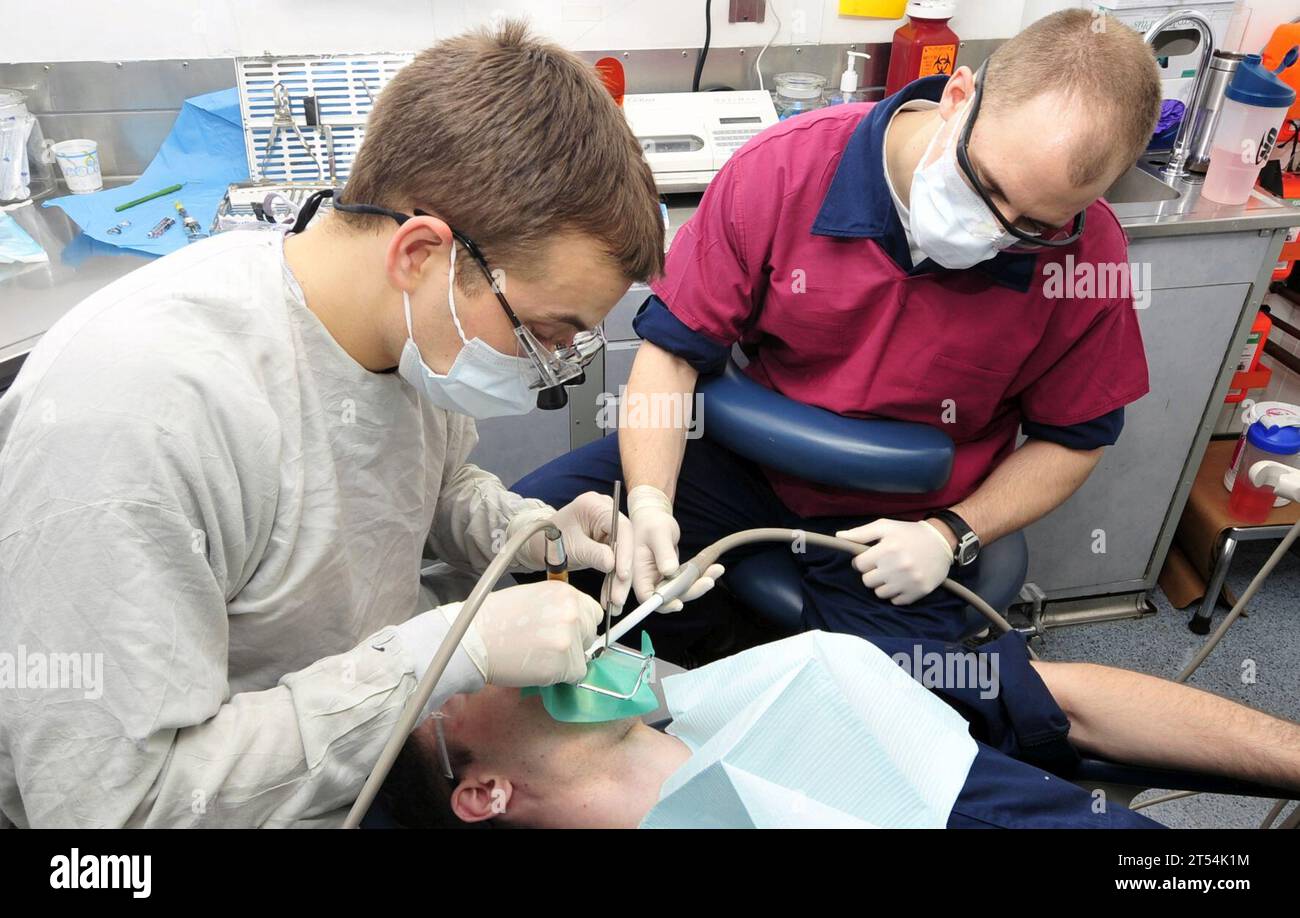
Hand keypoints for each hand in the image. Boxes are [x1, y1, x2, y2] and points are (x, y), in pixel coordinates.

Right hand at [469, 581, 602, 685]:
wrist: (474, 640)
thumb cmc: (494, 619)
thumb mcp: (532, 596)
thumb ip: (558, 606)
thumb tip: (575, 621)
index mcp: (565, 592)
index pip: (593, 612)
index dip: (580, 624)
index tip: (567, 631)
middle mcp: (571, 612)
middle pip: (590, 634)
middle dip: (574, 642)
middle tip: (546, 645)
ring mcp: (569, 638)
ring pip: (582, 658)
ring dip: (564, 661)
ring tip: (536, 655)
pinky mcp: (563, 664)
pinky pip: (575, 676)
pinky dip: (559, 676)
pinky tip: (537, 666)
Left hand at [522, 492, 633, 606]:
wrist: (537, 544)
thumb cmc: (549, 540)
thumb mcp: (571, 548)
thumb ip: (593, 554)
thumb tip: (613, 565)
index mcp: (595, 505)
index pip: (621, 527)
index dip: (625, 551)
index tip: (623, 574)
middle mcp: (606, 512)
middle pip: (625, 543)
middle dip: (623, 572)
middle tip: (619, 596)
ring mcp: (608, 526)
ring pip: (622, 554)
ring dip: (619, 580)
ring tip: (615, 601)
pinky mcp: (607, 540)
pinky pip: (616, 560)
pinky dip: (613, 578)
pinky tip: (611, 596)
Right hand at [627, 485, 721, 611]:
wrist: (654, 518)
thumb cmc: (652, 523)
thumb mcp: (658, 533)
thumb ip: (663, 552)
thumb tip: (670, 571)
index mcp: (638, 572)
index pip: (646, 597)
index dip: (661, 604)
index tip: (679, 603)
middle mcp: (649, 579)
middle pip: (668, 597)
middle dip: (690, 591)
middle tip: (709, 581)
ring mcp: (661, 579)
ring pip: (681, 591)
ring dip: (700, 584)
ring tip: (717, 570)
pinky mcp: (672, 576)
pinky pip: (687, 582)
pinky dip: (701, 576)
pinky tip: (714, 567)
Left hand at [835, 518, 954, 605]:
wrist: (942, 541)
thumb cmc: (909, 533)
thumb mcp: (885, 526)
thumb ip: (861, 533)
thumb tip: (838, 537)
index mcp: (887, 549)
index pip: (859, 565)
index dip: (862, 561)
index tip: (870, 557)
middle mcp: (898, 567)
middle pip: (867, 581)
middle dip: (872, 573)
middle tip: (882, 566)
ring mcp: (909, 581)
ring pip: (880, 594)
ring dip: (882, 585)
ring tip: (892, 574)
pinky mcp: (918, 591)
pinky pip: (896, 601)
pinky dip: (896, 593)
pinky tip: (902, 582)